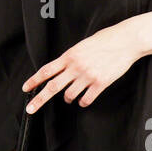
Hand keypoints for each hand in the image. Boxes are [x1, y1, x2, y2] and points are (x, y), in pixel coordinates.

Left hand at [22, 21, 139, 111]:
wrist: (125, 41)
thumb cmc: (105, 40)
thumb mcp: (82, 45)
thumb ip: (71, 58)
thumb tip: (61, 70)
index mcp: (69, 56)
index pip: (46, 70)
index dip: (34, 80)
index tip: (25, 88)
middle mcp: (76, 67)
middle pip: (52, 87)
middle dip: (39, 100)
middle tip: (30, 109)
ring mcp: (88, 76)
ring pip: (69, 95)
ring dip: (68, 98)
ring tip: (71, 96)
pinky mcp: (101, 83)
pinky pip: (86, 99)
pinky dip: (83, 102)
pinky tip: (84, 100)